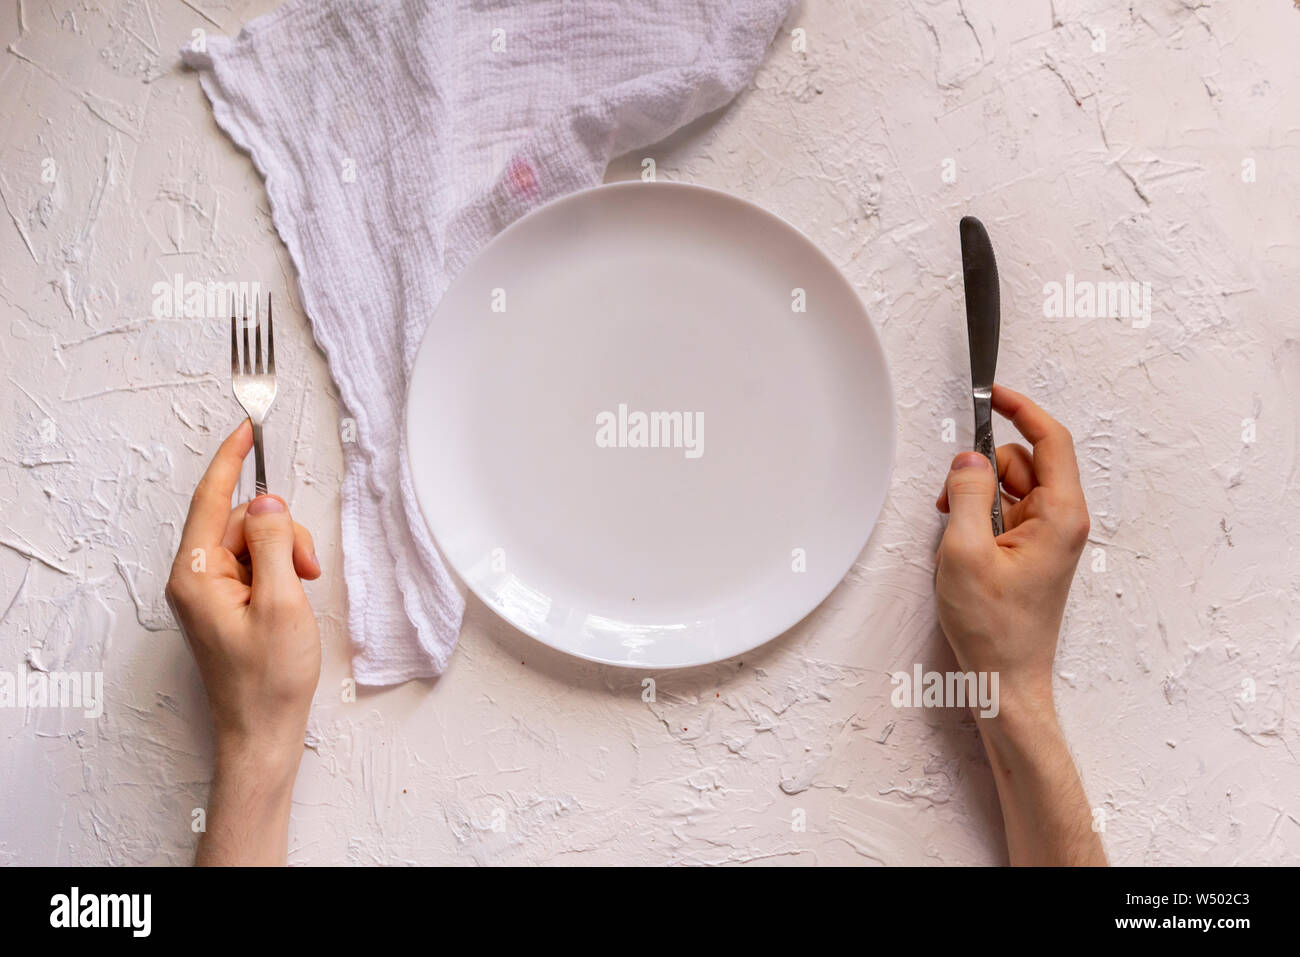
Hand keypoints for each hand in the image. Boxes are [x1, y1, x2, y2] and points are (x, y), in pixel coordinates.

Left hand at [165, 420, 321, 864]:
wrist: (263, 730)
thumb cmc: (269, 678)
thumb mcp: (281, 601)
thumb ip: (270, 544)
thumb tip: (264, 501)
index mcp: (196, 575)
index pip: (210, 501)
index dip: (230, 463)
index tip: (244, 432)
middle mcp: (195, 579)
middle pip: (240, 521)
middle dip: (279, 532)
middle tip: (304, 570)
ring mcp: (209, 592)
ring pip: (252, 540)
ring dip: (283, 554)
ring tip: (300, 590)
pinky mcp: (225, 604)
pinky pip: (253, 564)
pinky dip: (278, 570)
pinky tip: (292, 594)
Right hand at [934, 384, 1089, 717]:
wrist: (1005, 678)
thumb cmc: (994, 628)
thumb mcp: (965, 552)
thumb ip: (965, 495)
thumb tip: (968, 460)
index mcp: (1061, 516)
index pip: (1050, 441)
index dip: (1022, 410)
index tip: (995, 395)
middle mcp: (1062, 522)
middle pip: (1023, 462)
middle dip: (984, 469)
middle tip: (952, 499)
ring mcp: (1048, 537)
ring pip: (1010, 486)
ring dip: (977, 497)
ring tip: (958, 536)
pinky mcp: (1032, 551)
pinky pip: (1005, 511)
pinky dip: (980, 517)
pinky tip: (966, 546)